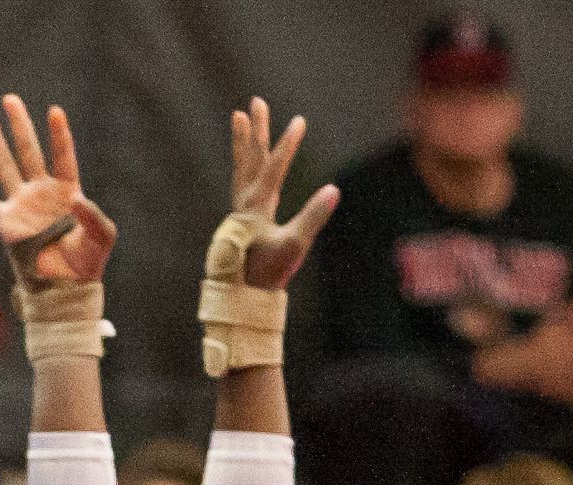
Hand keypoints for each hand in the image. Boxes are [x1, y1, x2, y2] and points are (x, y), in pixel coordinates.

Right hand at [0, 98, 115, 287]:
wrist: (65, 286)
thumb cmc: (88, 261)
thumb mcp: (103, 238)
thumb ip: (95, 217)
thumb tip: (76, 198)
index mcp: (68, 190)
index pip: (63, 156)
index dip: (59, 135)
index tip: (55, 111)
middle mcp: (42, 191)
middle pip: (29, 152)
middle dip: (20, 126)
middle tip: (10, 99)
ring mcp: (22, 205)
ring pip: (6, 168)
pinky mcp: (6, 223)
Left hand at [221, 99, 338, 291]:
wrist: (242, 294)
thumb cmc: (268, 272)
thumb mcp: (294, 246)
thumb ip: (313, 216)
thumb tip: (334, 189)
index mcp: (256, 206)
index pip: (274, 167)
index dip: (288, 144)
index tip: (300, 121)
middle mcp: (245, 202)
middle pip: (251, 158)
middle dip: (257, 129)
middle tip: (255, 101)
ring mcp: (241, 209)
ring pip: (243, 166)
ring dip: (244, 142)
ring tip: (239, 116)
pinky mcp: (243, 217)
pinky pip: (243, 180)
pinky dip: (245, 164)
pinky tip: (250, 160)